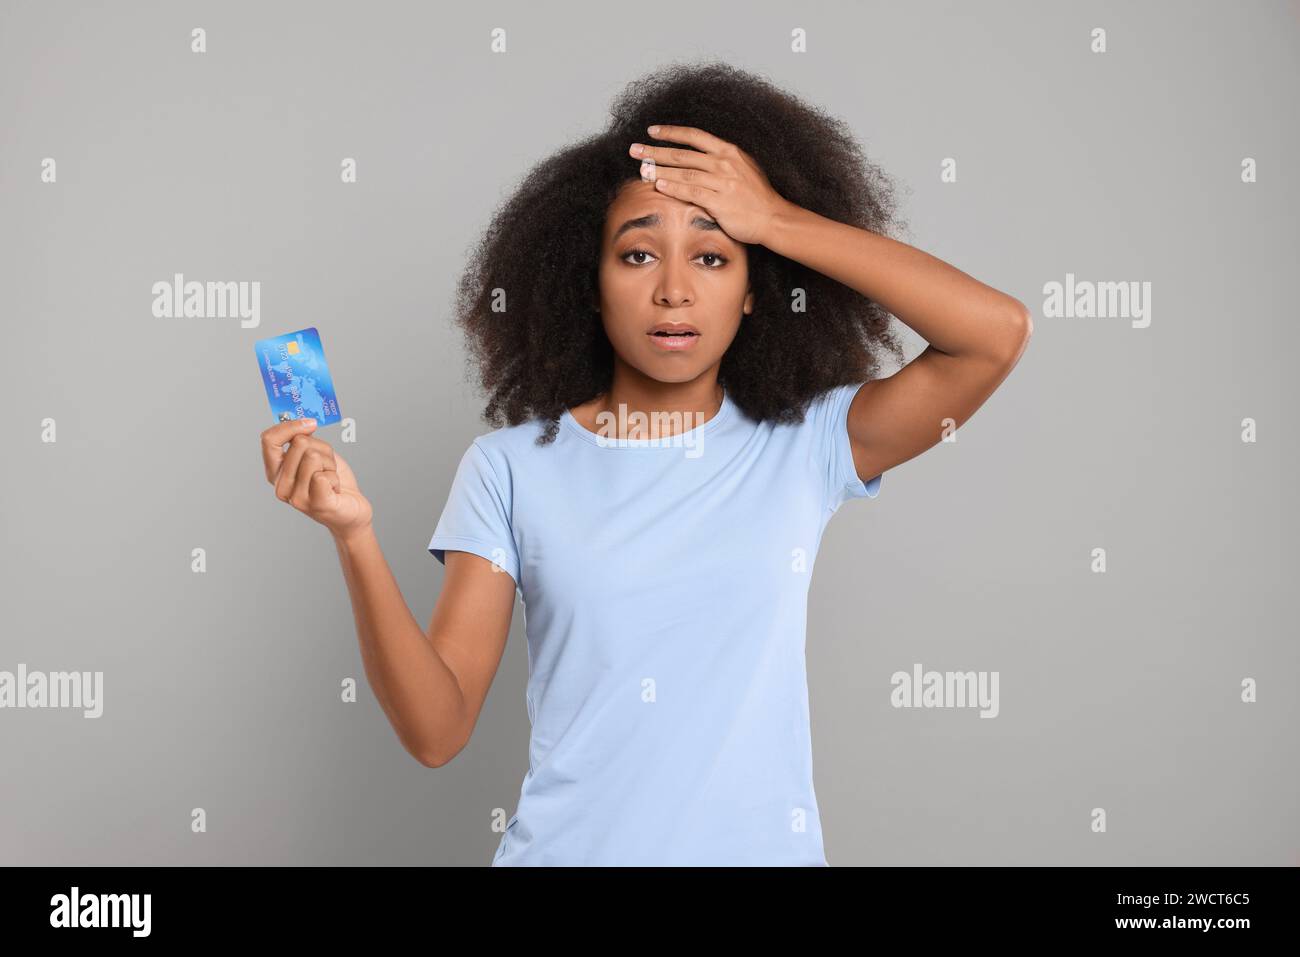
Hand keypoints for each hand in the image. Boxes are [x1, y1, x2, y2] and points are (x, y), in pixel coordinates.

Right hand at [260, 418, 372, 539]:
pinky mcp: (316, 505)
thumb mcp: (315, 456)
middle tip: (326, 466)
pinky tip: (335, 489)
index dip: (290, 426)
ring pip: (313, 456)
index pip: (269, 440)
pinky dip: (335, 477)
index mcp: (276, 472)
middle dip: (321, 448)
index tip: (310, 423)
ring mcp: (297, 498)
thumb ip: (304, 442)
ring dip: (329, 463)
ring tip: (330, 477)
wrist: (351, 511)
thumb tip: (303, 423)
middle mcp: (281, 486)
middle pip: (299, 444)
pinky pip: (323, 476)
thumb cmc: (332, 483)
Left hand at [629, 124, 789, 245]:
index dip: (671, 132)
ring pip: (684, 172)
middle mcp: (724, 162)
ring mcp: (722, 181)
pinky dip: (673, 187)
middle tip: (634, 150)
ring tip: (641, 169)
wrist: (774, 218)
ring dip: (659, 169)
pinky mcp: (719, 201)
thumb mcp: (743, 168)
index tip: (652, 131)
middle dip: (656, 151)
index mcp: (729, 151)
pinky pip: (691, 192)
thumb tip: (700, 157)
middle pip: (683, 153)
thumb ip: (721, 161)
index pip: (694, 136)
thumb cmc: (757, 197)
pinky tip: (658, 185)